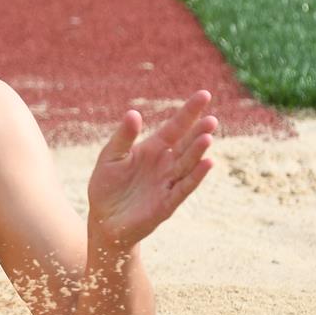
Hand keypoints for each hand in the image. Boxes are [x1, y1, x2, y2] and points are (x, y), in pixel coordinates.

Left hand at [85, 90, 216, 250]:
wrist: (104, 219)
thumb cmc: (107, 185)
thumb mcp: (111, 157)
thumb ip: (123, 137)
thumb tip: (133, 113)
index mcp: (152, 149)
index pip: (175, 127)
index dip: (189, 112)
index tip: (204, 95)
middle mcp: (165, 164)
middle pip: (186, 144)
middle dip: (199, 131)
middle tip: (212, 119)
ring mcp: (168, 183)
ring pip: (187, 164)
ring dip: (198, 152)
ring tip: (208, 137)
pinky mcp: (167, 203)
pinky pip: (184, 187)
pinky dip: (196, 176)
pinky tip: (208, 163)